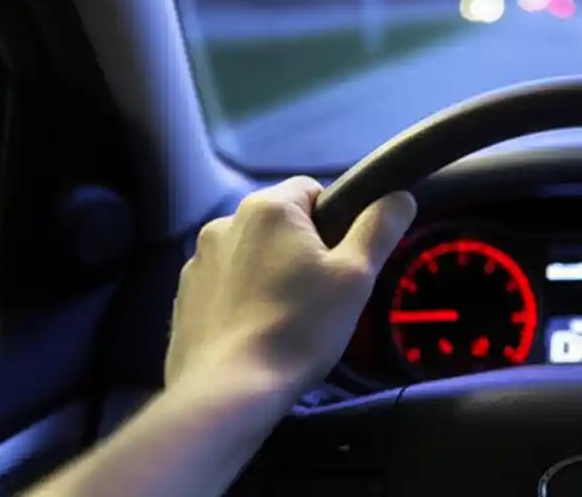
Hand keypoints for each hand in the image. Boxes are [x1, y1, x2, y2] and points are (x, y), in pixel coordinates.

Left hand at [166, 177, 416, 400]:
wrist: (229, 391)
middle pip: (280, 222)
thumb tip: (398, 196)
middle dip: (302, 248)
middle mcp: (225, 222)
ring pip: (251, 253)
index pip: (312, 190)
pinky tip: (255, 331)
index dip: (336, 220)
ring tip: (287, 317)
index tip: (343, 260)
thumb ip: (379, 228)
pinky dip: (242, 297)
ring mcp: (197, 260)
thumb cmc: (299, 328)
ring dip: (269, 271)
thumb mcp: (355, 277)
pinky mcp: (183, 296)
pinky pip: (225, 283)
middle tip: (322, 293)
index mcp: (268, 207)